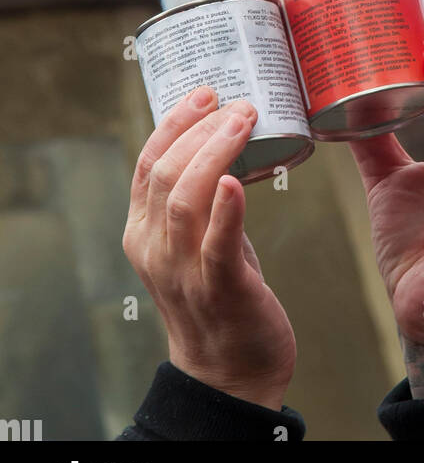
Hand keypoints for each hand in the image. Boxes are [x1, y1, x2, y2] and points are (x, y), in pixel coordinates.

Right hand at [123, 86, 295, 409]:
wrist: (231, 369)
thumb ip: (203, 197)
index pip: (146, 165)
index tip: (204, 92)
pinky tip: (239, 180)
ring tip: (242, 122)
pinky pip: (218, 245)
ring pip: (184, 201)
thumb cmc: (221, 292)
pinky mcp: (221, 289)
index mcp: (143, 232)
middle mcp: (155, 249)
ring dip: (214, 154)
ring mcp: (183, 271)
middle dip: (199, 130)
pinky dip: (226, 210)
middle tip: (236, 102)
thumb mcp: (196, 238)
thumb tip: (229, 137)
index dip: (172, 123)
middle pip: (164, 174)